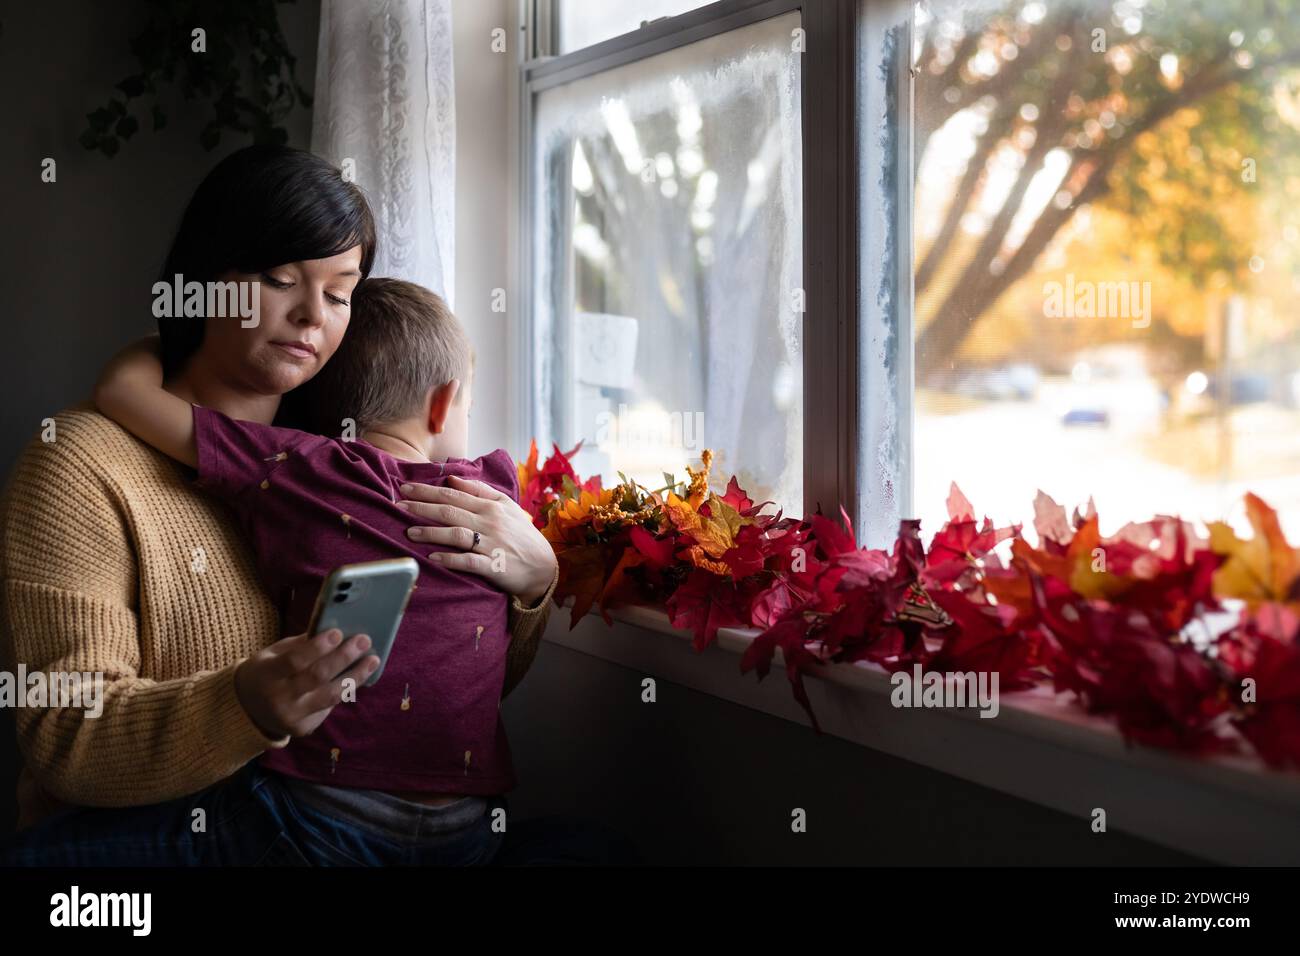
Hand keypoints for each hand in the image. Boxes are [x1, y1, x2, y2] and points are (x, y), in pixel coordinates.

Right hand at [234, 629, 379, 739]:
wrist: (248, 710)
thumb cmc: (266, 672)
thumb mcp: (272, 654)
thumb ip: (299, 645)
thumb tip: (334, 629)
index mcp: (267, 675)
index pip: (295, 661)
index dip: (318, 647)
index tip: (338, 632)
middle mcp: (279, 699)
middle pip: (317, 678)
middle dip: (343, 657)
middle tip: (363, 640)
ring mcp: (293, 717)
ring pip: (331, 696)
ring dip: (356, 676)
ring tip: (373, 660)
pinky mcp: (305, 728)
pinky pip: (330, 706)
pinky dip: (345, 689)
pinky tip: (359, 676)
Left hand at [398, 475, 557, 604]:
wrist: (543, 566)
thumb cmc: (521, 535)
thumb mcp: (506, 506)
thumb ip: (480, 491)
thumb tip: (452, 478)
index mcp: (490, 507)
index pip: (453, 495)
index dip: (427, 491)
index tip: (405, 488)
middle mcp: (489, 523)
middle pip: (450, 511)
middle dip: (421, 507)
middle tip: (397, 505)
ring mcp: (491, 545)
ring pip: (456, 534)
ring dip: (430, 532)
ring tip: (408, 532)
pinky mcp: (492, 566)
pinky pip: (468, 561)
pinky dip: (449, 559)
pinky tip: (432, 558)